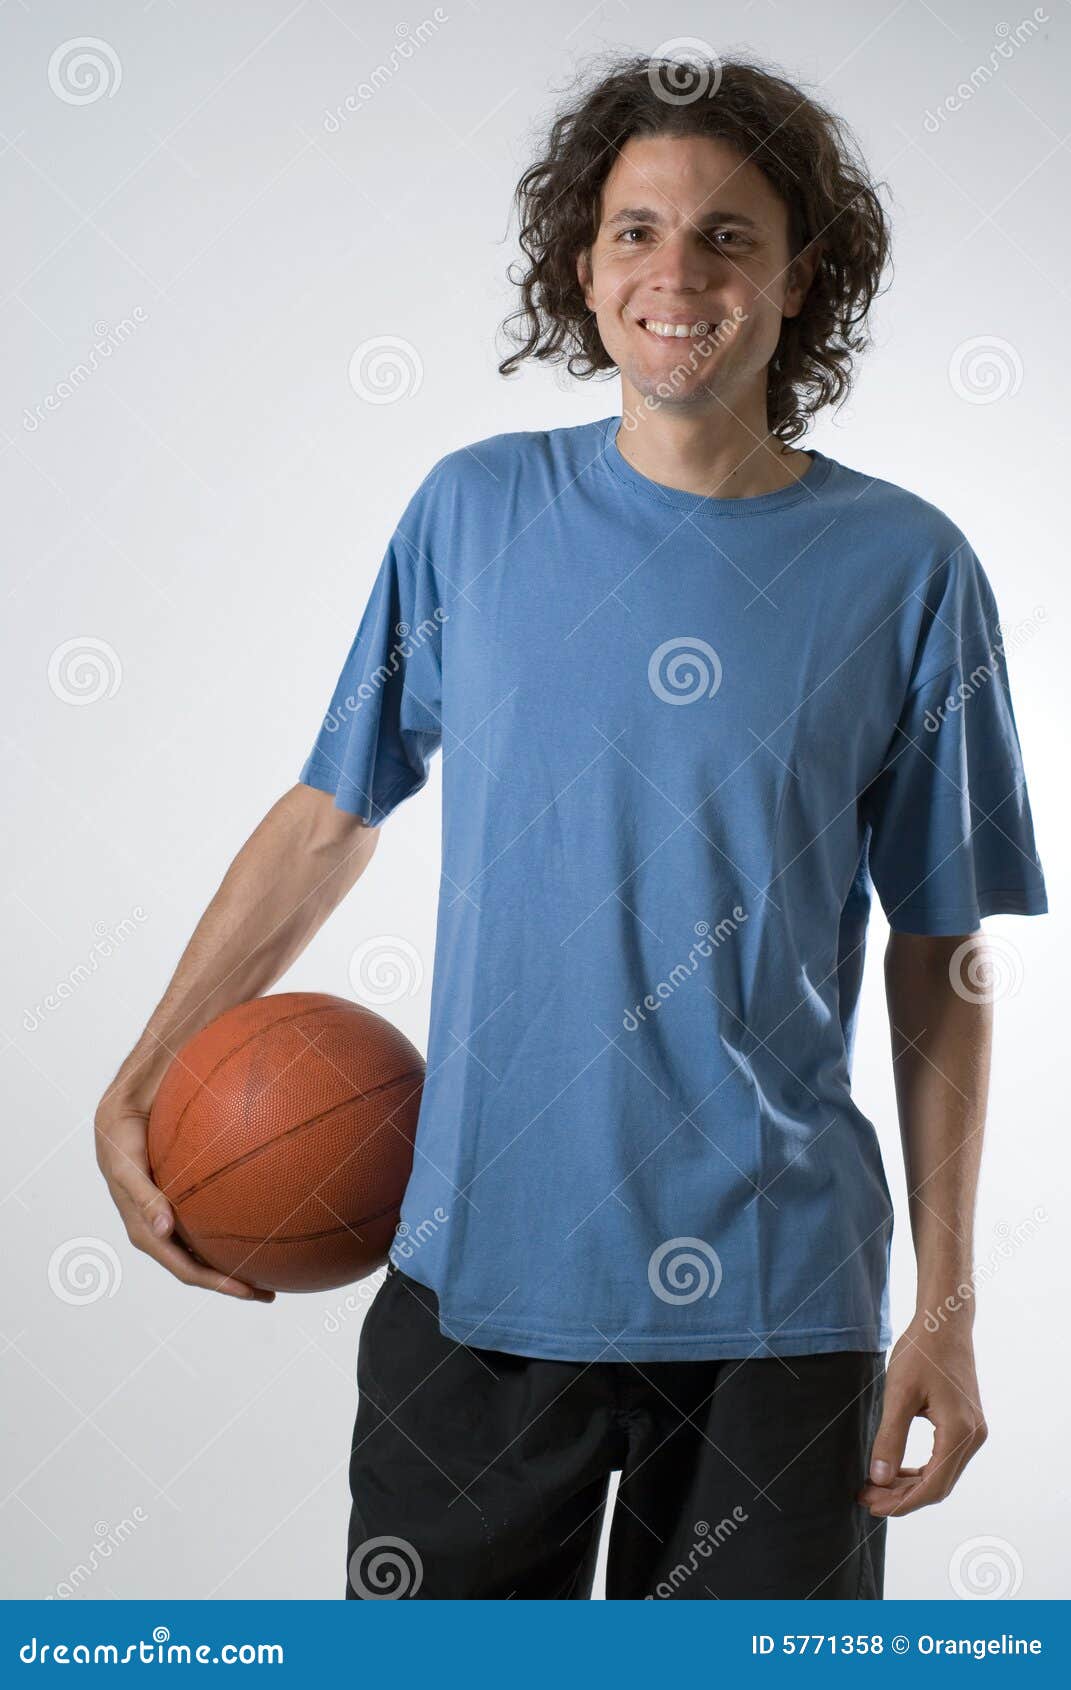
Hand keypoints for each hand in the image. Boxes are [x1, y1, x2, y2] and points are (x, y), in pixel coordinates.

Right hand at [94, 1091, 274, 1302]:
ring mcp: (172, 1215)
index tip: (249, 1292)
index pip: (185, 1268)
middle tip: (270, 1293)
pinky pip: (211, 1218)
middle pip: (200, 1267)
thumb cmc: (122, 1137)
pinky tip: (262, 1218)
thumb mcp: (126, 1165)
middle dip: (232, 1283)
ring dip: (236, 1260)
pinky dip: (233, 1226)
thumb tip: (163, 1230)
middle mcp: (161, 1229)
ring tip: (272, 1266)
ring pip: (207, 1247)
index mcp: (146, 1230)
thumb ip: (143, 1195)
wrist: (120, 1113)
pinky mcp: (180, 1198)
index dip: (216, 1283)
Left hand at [858, 1315, 985, 1516]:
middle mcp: (973, 1437)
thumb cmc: (921, 1352)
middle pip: (938, 1485)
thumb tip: (879, 1479)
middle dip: (902, 1496)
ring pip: (942, 1475)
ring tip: (876, 1486)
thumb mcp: (898, 1393)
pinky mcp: (967, 1424)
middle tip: (866, 1497)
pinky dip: (921, 1470)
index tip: (871, 1504)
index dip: (901, 1502)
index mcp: (960, 1433)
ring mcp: (974, 1431)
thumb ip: (890, 1438)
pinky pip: (944, 1459)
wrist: (944, 1322)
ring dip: (910, 1485)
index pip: (932, 1486)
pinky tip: (896, 1470)